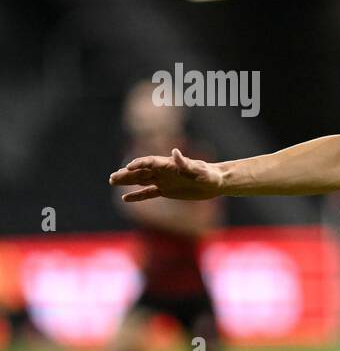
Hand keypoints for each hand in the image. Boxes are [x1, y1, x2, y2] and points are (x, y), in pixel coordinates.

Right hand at [109, 148, 223, 201]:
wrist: (216, 182)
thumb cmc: (210, 174)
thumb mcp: (200, 170)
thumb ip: (186, 163)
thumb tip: (175, 152)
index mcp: (170, 164)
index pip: (151, 162)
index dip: (139, 164)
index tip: (128, 168)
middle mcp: (164, 171)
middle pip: (141, 171)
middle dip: (127, 174)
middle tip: (112, 177)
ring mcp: (164, 181)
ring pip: (141, 180)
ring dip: (127, 181)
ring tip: (112, 181)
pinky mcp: (167, 191)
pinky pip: (149, 193)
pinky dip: (138, 195)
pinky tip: (125, 198)